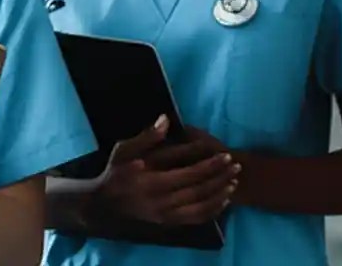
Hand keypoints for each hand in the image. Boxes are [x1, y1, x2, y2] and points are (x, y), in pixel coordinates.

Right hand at [96, 116, 238, 225]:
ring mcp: (166, 214)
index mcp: (151, 181)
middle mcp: (161, 200)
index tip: (224, 155)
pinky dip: (213, 210)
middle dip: (219, 177)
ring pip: (200, 206)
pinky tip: (223, 200)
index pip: (188, 173)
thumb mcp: (124, 150)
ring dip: (220, 193)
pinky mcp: (169, 222)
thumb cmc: (116, 171)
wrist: (106, 203)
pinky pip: (196, 219)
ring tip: (233, 181)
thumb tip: (166, 120)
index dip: (209, 165)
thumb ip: (147, 137)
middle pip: (199, 189)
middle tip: (235, 165)